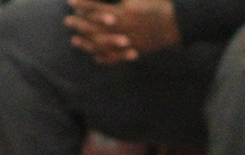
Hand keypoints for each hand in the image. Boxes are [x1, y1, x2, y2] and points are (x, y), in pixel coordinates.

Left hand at [66, 0, 180, 63]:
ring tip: (74, 40)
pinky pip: (117, 58)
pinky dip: (105, 58)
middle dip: (80, 24)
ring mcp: (129, 43)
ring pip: (103, 46)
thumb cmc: (157, 5)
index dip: (83, 4)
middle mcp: (124, 30)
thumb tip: (103, 2)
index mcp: (125, 13)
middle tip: (67, 21)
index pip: (98, 9)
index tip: (70, 1)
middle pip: (96, 29)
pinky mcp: (136, 51)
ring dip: (87, 43)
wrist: (178, 22)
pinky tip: (94, 57)